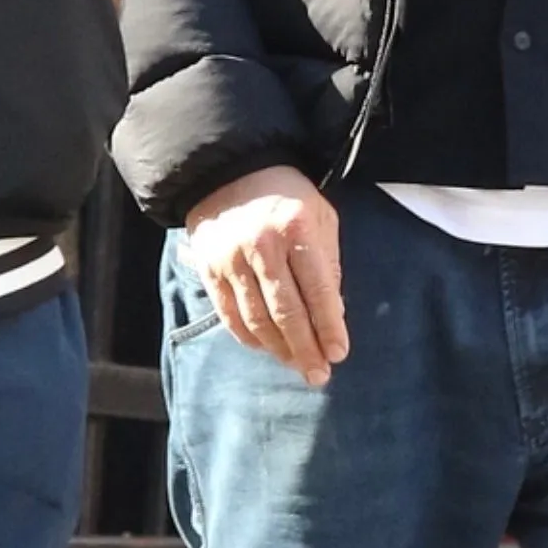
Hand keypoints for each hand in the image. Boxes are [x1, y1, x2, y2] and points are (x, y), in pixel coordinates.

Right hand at [184, 166, 349, 384]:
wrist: (228, 173)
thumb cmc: (287, 198)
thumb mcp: (321, 217)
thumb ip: (329, 263)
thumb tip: (333, 314)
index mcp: (296, 228)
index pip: (318, 289)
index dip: (329, 326)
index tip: (339, 354)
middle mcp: (261, 245)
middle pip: (286, 311)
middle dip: (305, 348)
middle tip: (319, 374)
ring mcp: (230, 259)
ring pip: (256, 319)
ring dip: (278, 349)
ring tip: (297, 365)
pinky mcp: (209, 269)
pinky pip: (229, 314)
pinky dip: (248, 337)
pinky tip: (267, 349)